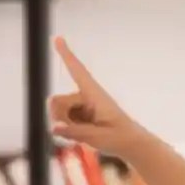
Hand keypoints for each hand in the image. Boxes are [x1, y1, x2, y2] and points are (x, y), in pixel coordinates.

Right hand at [48, 36, 149, 157]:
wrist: (131, 145)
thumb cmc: (120, 137)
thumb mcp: (97, 137)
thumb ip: (74, 132)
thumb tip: (54, 127)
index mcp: (95, 94)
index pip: (78, 71)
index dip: (66, 55)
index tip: (58, 38)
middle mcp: (86, 97)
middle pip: (57, 101)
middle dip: (59, 117)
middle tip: (76, 133)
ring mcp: (82, 106)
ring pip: (58, 113)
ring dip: (65, 125)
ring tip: (86, 134)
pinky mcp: (80, 115)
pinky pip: (63, 120)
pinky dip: (68, 129)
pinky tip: (82, 135)